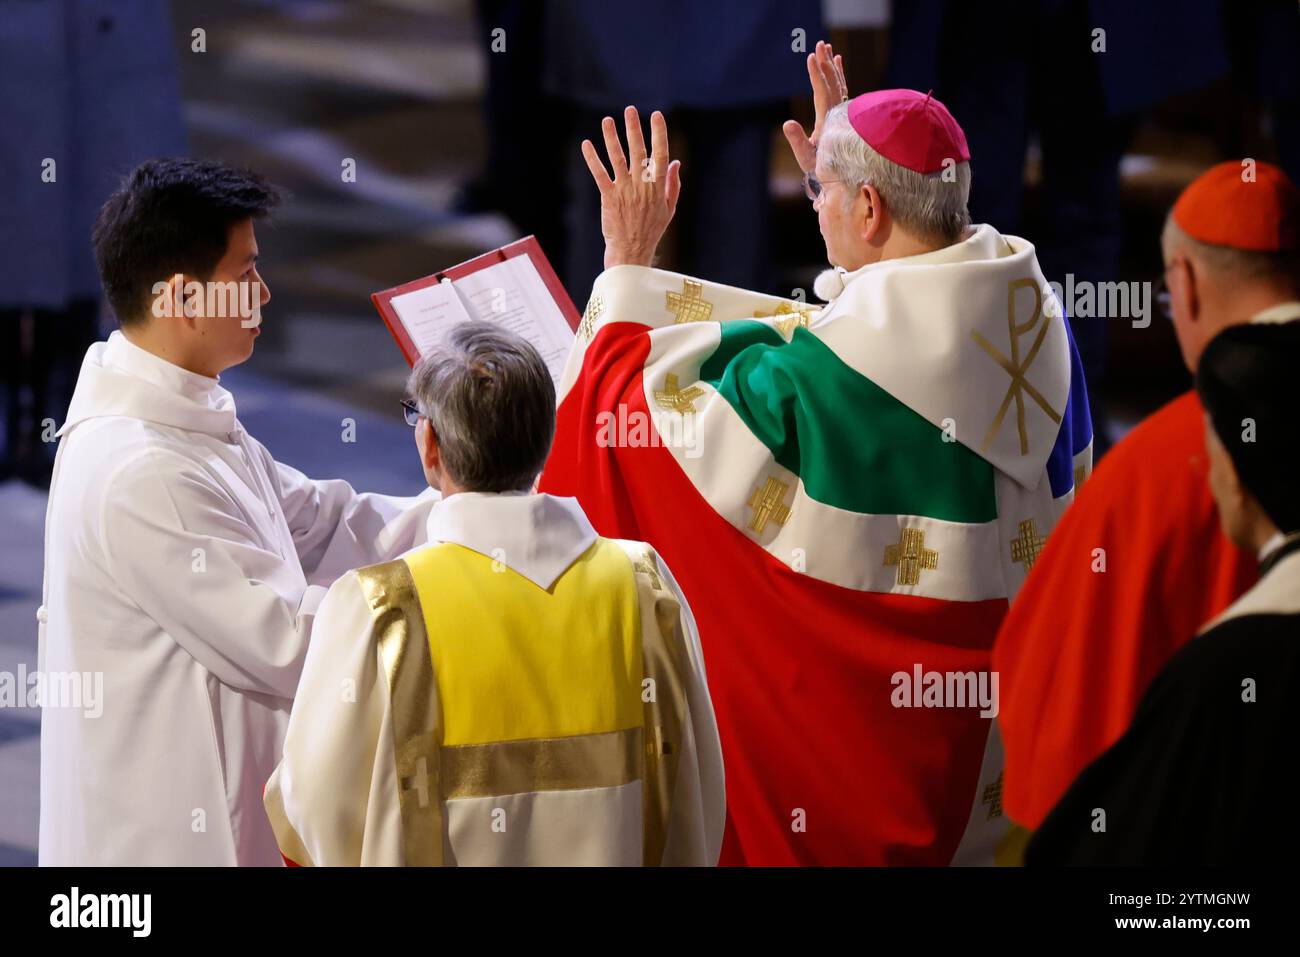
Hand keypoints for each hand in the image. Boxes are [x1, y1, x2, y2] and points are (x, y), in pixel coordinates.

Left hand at [581, 106, 681, 268]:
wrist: (632, 252)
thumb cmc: (651, 230)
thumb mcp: (669, 208)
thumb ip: (673, 184)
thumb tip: (677, 162)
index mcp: (658, 187)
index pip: (661, 155)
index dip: (659, 134)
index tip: (657, 116)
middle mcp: (642, 186)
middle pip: (639, 152)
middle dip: (634, 129)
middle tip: (631, 110)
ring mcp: (625, 191)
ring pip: (618, 159)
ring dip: (612, 138)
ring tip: (607, 121)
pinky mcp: (609, 197)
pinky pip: (600, 174)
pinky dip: (592, 159)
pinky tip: (586, 144)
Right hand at [782, 40, 847, 173]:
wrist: (840, 176)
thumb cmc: (821, 168)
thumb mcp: (806, 157)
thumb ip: (797, 140)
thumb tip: (787, 123)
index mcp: (828, 121)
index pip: (822, 92)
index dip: (816, 75)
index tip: (811, 58)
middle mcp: (838, 113)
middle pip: (832, 82)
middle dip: (826, 63)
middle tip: (820, 43)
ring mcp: (842, 111)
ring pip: (838, 83)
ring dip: (832, 65)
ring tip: (828, 47)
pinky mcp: (843, 112)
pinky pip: (842, 88)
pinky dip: (839, 74)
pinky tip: (838, 61)